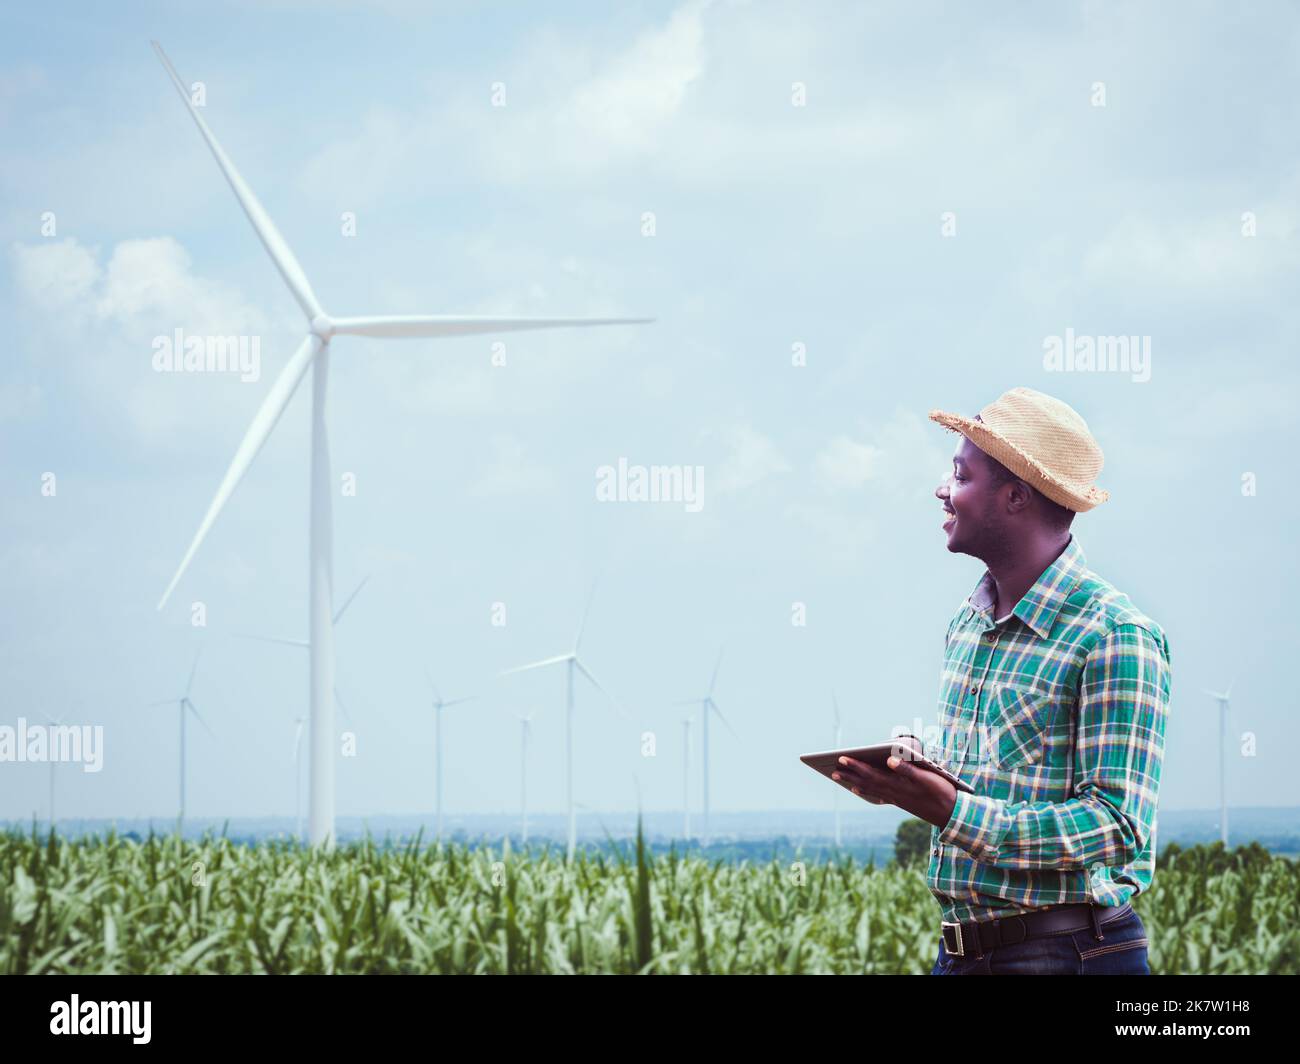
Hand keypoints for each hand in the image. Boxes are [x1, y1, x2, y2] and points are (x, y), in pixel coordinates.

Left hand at [830, 749, 957, 828]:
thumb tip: (890, 760)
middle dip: (850, 774)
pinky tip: (859, 789)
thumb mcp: (928, 778)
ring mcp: (897, 799)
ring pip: (870, 789)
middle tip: (833, 768)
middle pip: (867, 782)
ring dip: (854, 782)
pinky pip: (878, 795)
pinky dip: (866, 791)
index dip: (857, 766)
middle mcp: (894, 793)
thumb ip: (909, 770)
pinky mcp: (901, 802)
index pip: (872, 773)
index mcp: (899, 785)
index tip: (842, 758)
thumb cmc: (943, 793)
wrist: (953, 815)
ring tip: (840, 777)